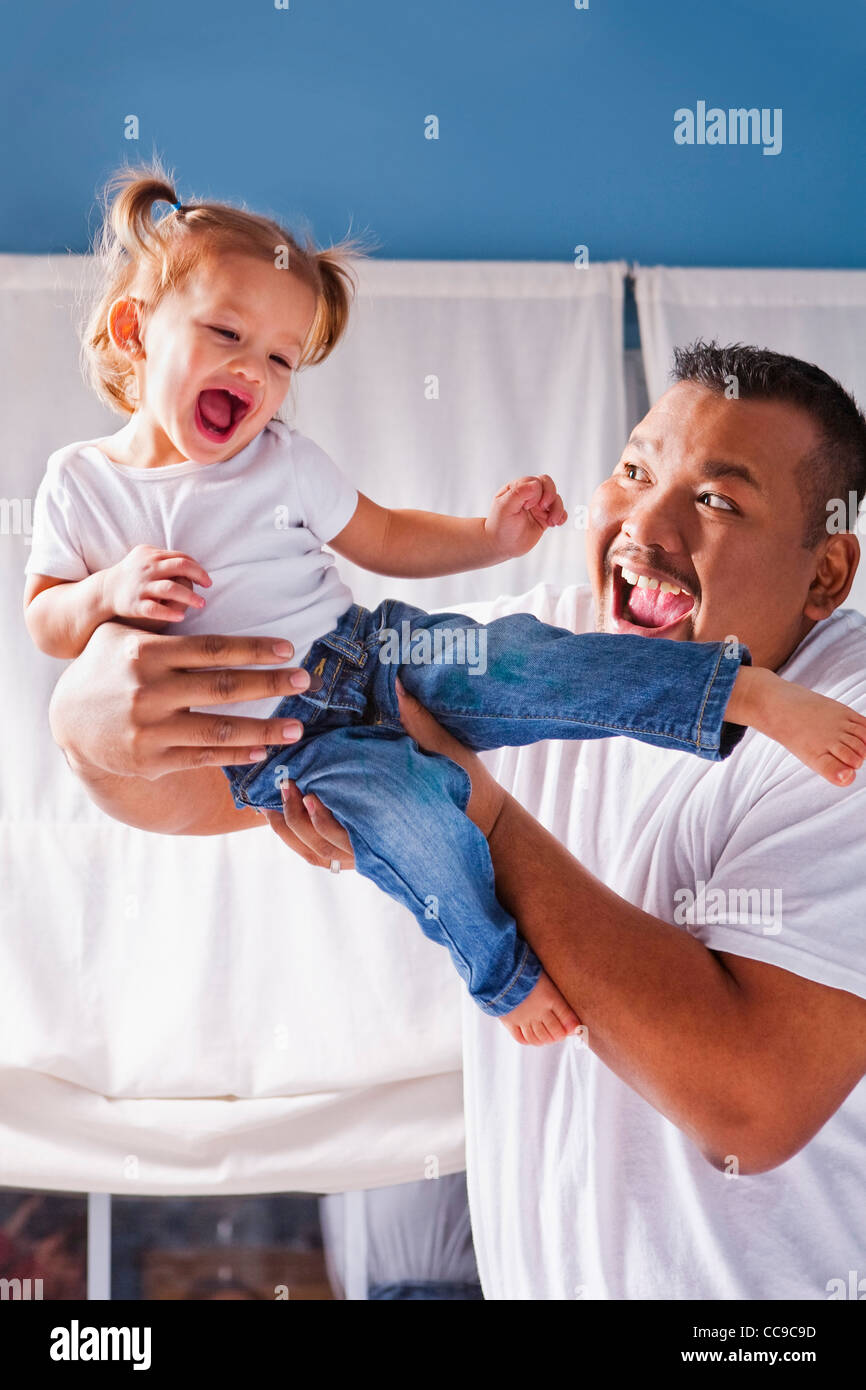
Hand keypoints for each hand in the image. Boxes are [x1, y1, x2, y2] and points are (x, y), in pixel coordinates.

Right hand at [48, 620, 320, 779]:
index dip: (254, 649)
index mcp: (145, 653)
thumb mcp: (123, 635)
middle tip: (304, 680)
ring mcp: (149, 730)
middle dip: (270, 683)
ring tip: (296, 727)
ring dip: (264, 729)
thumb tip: (208, 596)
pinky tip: (263, 751)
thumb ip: (161, 622)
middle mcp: (147, 691)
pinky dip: (236, 755)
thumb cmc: (109, 667)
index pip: (211, 649)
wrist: (70, 721)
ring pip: (219, 729)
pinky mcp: (151, 760)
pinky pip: (204, 756)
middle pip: (222, 687)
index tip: (288, 648)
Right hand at [103, 545, 211, 630]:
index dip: (197, 568)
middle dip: (199, 576)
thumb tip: (192, 564)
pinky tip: (180, 617)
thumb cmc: (132, 574)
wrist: (105, 590)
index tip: (206, 580)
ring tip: (201, 604)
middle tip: (208, 587)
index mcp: (152, 555)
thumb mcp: (145, 557)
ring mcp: (141, 586)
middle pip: (180, 567)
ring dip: (189, 596)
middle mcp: (147, 568)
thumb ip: (165, 558)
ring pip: (170, 588)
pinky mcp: (135, 604)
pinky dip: (169, 612)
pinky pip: (155, 609)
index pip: (181, 557)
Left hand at [261, 676, 507, 866]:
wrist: (483, 821)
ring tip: (275, 798)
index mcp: (389, 826)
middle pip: (321, 846)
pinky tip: (286, 812)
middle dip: (296, 819)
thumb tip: (394, 682)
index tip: (304, 789)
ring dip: (292, 829)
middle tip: (286, 786)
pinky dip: (301, 838)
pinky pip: (325, 855)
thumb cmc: (462, 787)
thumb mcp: (441, 749)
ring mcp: (367, 854)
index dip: (317, 816)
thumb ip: (414, 720)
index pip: (342, 832)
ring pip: (318, 853)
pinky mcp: (366, 853)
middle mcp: (374, 847)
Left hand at [484, 475, 566, 559]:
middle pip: (549, 485)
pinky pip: (560, 512)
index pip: (535, 481)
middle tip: (543, 508)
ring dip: (557, 509)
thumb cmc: (499, 526)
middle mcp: (529, 495)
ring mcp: (538, 506)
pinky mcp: (544, 518)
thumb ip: (518, 493)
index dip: (536, 492)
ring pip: (556, 499)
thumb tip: (536, 484)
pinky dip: (562, 516)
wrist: (501, 545)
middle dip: (550, 496)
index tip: (527, 507)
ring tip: (551, 522)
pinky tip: (556, 523)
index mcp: (518, 488)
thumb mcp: (505, 507)